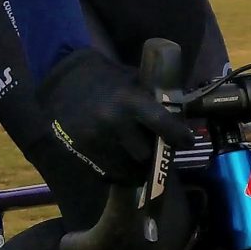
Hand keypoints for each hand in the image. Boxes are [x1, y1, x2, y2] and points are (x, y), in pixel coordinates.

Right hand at [37, 48, 188, 184]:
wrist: (63, 81)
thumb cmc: (106, 79)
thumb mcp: (133, 81)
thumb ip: (154, 99)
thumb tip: (180, 117)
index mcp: (128, 100)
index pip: (161, 123)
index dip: (178, 136)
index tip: (187, 142)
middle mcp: (112, 122)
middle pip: (145, 154)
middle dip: (153, 153)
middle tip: (158, 148)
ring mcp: (95, 139)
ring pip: (127, 168)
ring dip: (136, 164)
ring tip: (137, 153)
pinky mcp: (82, 151)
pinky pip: (109, 170)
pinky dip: (118, 167)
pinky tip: (120, 155)